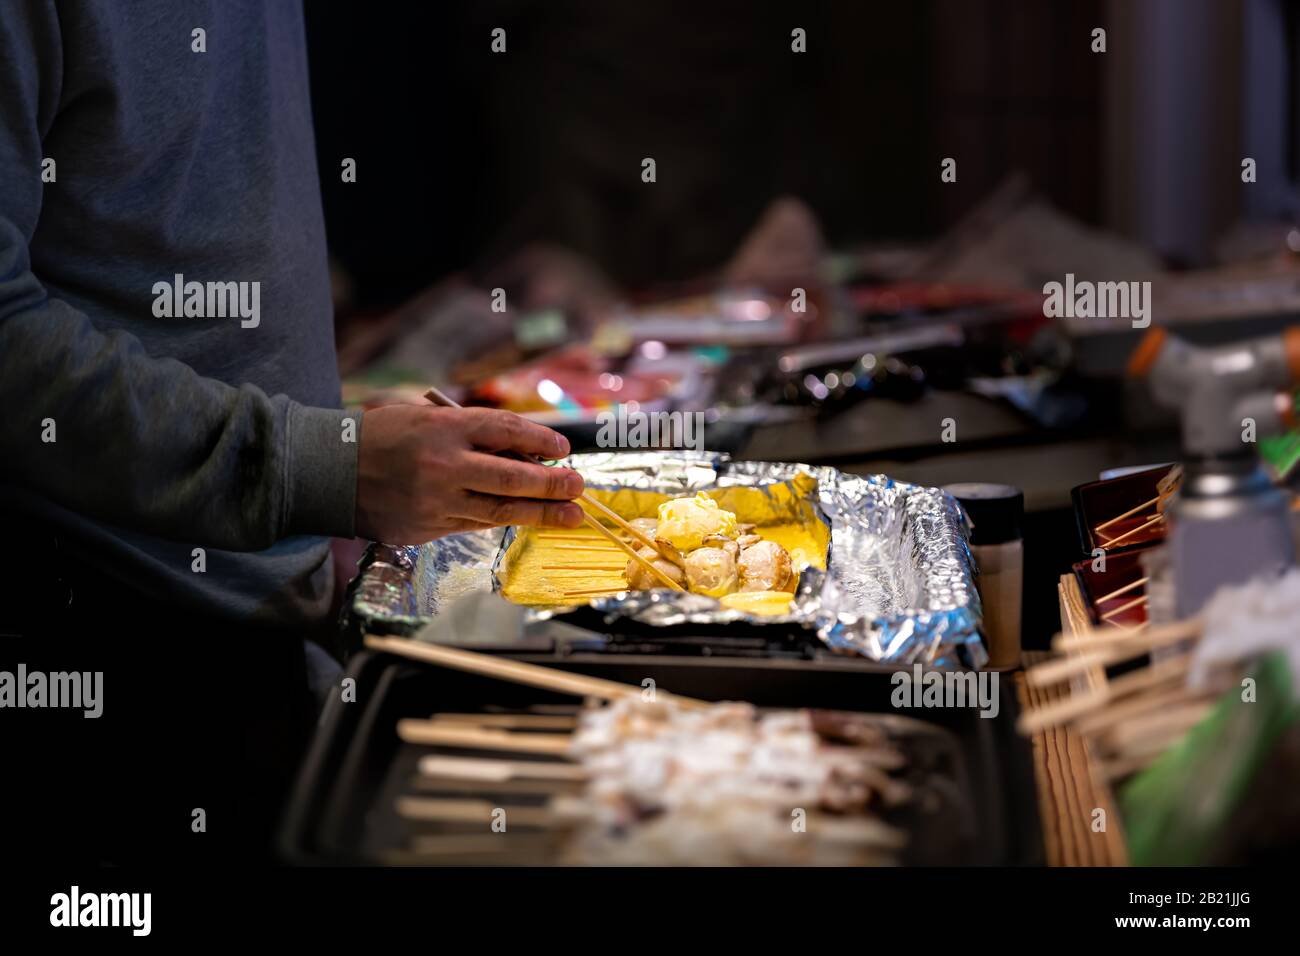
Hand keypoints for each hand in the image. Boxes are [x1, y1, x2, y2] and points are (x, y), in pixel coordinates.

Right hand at [355, 404, 585, 543]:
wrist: (327, 470)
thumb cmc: (381, 436)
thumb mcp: (424, 418)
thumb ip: (469, 434)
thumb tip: (521, 454)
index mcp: (444, 428)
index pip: (506, 432)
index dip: (540, 442)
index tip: (563, 450)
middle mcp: (443, 466)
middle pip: (512, 479)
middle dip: (552, 485)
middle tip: (578, 487)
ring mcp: (436, 501)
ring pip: (499, 511)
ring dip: (541, 514)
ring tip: (570, 515)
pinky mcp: (427, 528)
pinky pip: (473, 524)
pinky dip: (500, 520)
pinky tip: (524, 519)